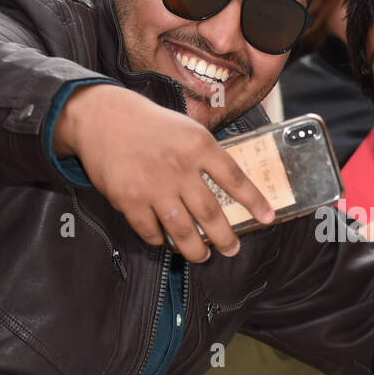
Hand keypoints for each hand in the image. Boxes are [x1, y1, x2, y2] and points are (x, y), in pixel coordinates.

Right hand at [53, 83, 275, 262]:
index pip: (235, 178)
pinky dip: (161, 241)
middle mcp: (179, 168)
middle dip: (225, 237)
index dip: (254, 201)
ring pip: (182, 230)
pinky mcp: (129, 200)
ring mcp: (153, 186)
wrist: (104, 119)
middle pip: (210, 213)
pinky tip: (167, 242)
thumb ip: (208, 157)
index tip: (268, 217)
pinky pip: (151, 232)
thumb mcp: (188, 130)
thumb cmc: (153, 127)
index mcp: (198, 146)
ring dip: (195, 249)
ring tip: (203, 256)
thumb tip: (233, 190)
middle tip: (233, 249)